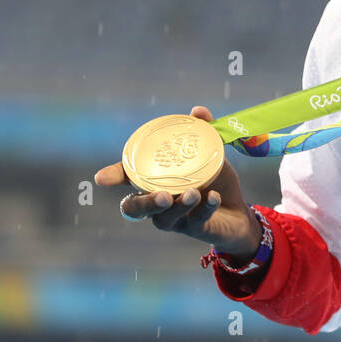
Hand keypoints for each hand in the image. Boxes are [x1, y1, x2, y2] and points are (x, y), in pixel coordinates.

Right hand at [94, 105, 261, 262]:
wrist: (238, 211)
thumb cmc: (215, 180)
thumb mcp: (211, 154)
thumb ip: (204, 132)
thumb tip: (198, 111)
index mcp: (153, 181)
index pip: (127, 178)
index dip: (113, 177)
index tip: (102, 178)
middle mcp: (156, 203)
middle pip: (134, 208)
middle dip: (144, 202)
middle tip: (162, 194)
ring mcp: (174, 219)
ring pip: (163, 219)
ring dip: (178, 206)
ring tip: (192, 193)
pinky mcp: (194, 230)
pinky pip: (196, 221)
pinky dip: (205, 208)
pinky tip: (213, 197)